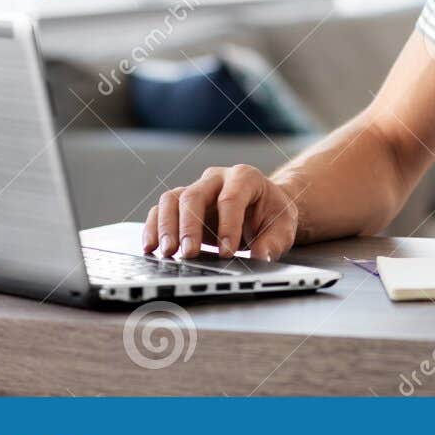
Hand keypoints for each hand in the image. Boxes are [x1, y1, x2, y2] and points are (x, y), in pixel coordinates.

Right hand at [142, 164, 300, 261]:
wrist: (263, 210)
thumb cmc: (272, 215)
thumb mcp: (283, 227)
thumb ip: (274, 242)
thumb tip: (261, 256)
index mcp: (245, 177)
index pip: (231, 198)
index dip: (228, 225)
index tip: (227, 252)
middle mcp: (216, 178)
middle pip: (194, 195)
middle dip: (190, 226)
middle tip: (189, 253)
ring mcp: (196, 189)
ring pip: (172, 199)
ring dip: (165, 227)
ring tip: (167, 253)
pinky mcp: (181, 204)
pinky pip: (160, 210)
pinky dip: (153, 228)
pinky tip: (151, 249)